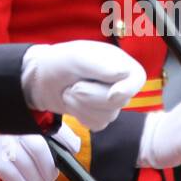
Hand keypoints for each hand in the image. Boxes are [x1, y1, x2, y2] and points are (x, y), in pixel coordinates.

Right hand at [0, 127, 77, 180]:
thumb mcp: (13, 133)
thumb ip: (36, 135)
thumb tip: (67, 148)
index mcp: (21, 116)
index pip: (53, 126)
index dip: (67, 142)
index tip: (70, 152)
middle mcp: (12, 124)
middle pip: (42, 150)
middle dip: (48, 170)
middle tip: (47, 179)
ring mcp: (0, 138)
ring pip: (29, 166)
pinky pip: (14, 176)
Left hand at [21, 41, 145, 130]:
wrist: (42, 79)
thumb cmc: (61, 62)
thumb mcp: (78, 57)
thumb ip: (101, 65)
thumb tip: (124, 74)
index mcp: (121, 63)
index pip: (137, 79)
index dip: (125, 89)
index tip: (112, 94)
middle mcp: (120, 83)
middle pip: (118, 101)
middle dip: (89, 95)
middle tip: (74, 84)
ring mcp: (112, 103)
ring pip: (107, 116)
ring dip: (81, 105)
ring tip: (70, 91)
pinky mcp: (101, 117)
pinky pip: (97, 124)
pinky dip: (80, 115)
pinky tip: (73, 103)